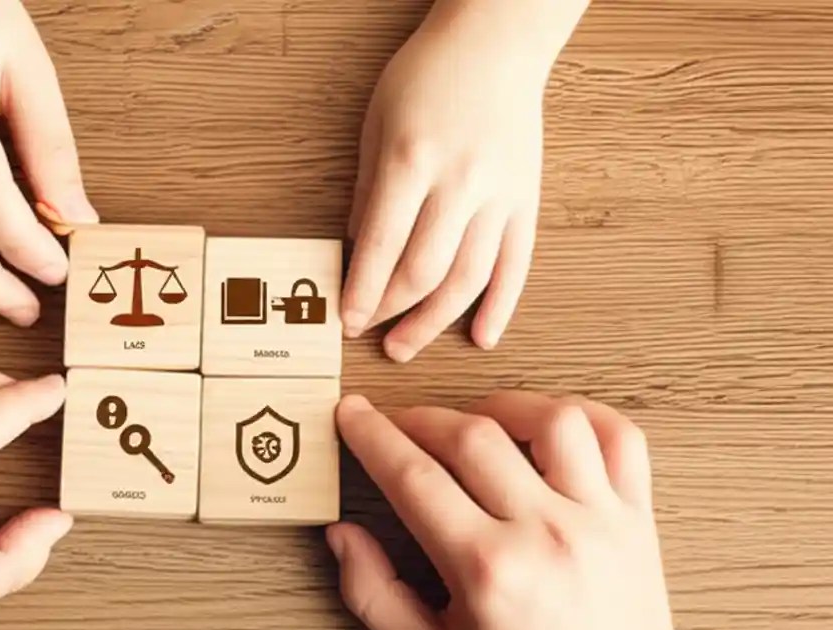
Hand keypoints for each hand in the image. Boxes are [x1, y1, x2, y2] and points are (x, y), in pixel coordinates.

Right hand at [330, 391, 688, 629]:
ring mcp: (600, 522)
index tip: (351, 414)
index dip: (372, 436)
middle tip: (395, 423)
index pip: (413, 477)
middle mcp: (548, 535)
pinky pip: (620, 440)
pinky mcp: (638, 522)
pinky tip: (549, 426)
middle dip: (418, 418)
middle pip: (471, 436)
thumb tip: (341, 535)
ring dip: (502, 404)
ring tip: (473, 420)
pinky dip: (585, 415)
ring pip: (551, 419)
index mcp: (488, 572)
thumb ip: (375, 595)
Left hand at [342, 0, 585, 360]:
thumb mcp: (377, 125)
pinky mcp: (526, 201)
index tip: (345, 322)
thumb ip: (367, 193)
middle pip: (425, 271)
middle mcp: (460, 183)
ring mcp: (499, 196)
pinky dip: (501, 306)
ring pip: (469, 278)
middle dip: (391, 313)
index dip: (362, 293)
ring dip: (435, 321)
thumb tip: (357, 254)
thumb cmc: (427, 78)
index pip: (383, 247)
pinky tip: (482, 336)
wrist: (496, 44)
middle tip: (371, 336)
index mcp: (413, 162)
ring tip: (406, 345)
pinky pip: (516, 265)